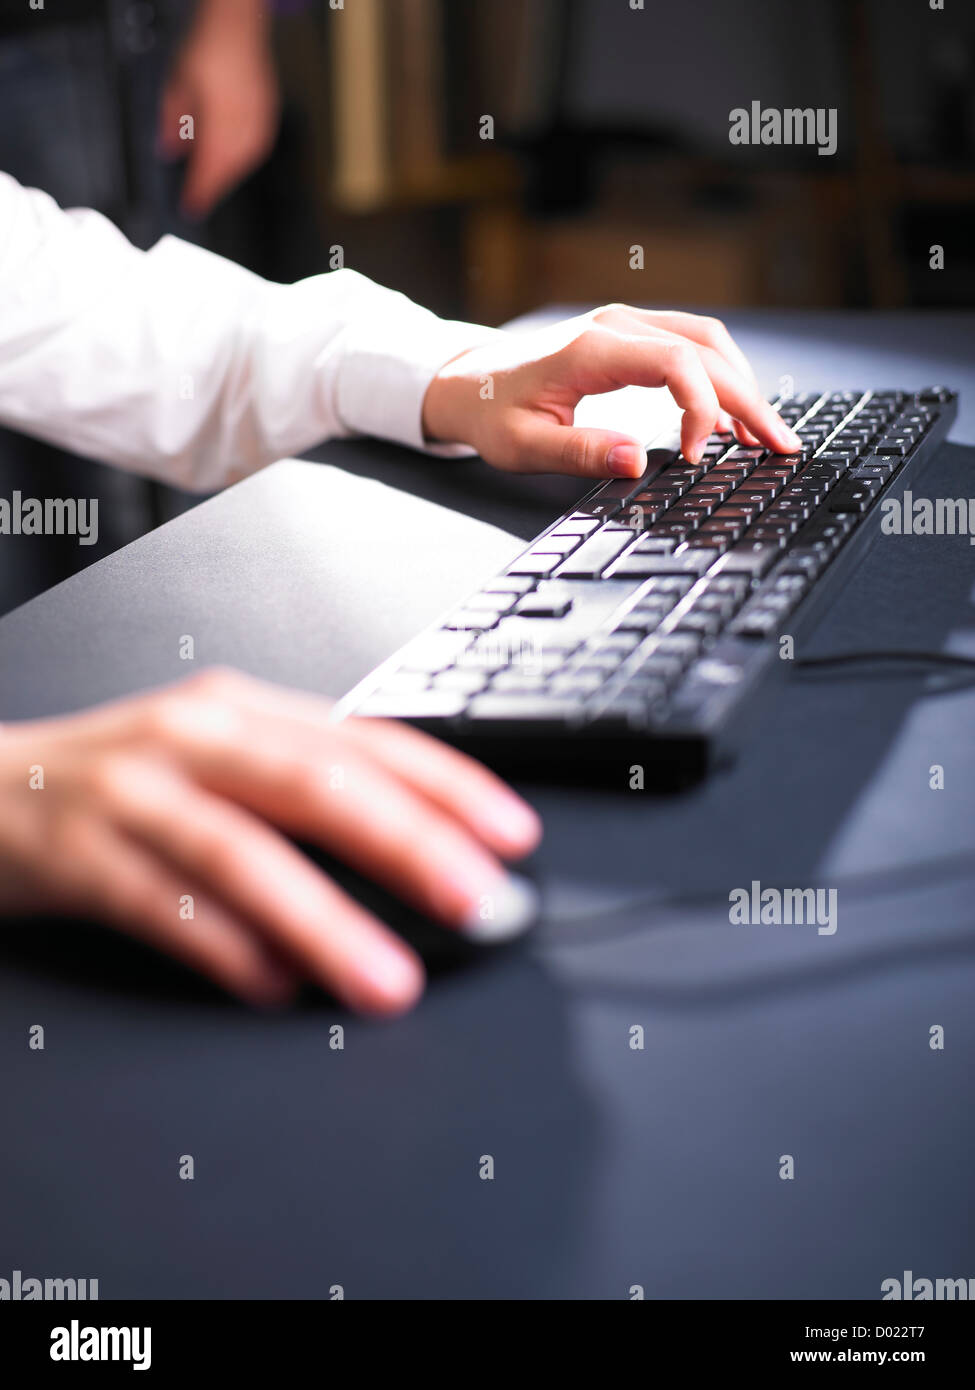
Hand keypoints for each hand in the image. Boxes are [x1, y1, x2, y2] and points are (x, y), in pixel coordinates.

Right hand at [0, 670, 540, 1012]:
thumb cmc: (121, 780)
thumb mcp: (219, 759)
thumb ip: (303, 791)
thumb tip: (415, 850)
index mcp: (244, 712)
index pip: (366, 739)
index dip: (447, 785)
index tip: (511, 833)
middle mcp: (195, 740)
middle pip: (318, 785)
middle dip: (409, 844)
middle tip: (477, 898)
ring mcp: (135, 793)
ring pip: (245, 853)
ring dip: (326, 919)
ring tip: (388, 975)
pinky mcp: (78, 854)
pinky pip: (164, 907)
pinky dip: (226, 948)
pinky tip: (274, 985)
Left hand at [157, 0, 278, 218]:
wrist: (238, 27)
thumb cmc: (209, 50)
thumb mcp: (179, 85)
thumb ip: (173, 120)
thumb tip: (170, 149)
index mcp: (222, 123)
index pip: (210, 169)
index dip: (199, 192)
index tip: (190, 208)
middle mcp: (245, 127)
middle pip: (227, 171)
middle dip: (212, 186)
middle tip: (198, 198)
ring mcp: (260, 124)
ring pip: (241, 163)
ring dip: (226, 174)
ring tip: (212, 183)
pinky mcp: (268, 119)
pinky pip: (253, 150)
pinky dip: (240, 160)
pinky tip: (231, 162)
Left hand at [422, 304, 801, 476]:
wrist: (466, 382)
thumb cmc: (491, 413)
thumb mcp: (523, 446)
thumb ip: (579, 452)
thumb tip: (636, 462)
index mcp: (593, 349)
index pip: (677, 362)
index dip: (702, 408)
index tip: (701, 455)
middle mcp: (616, 326)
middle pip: (705, 351)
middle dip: (749, 399)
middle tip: (781, 445)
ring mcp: (625, 327)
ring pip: (705, 342)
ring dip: (741, 385)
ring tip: (765, 434)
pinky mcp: (629, 338)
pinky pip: (689, 346)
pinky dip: (718, 377)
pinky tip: (730, 417)